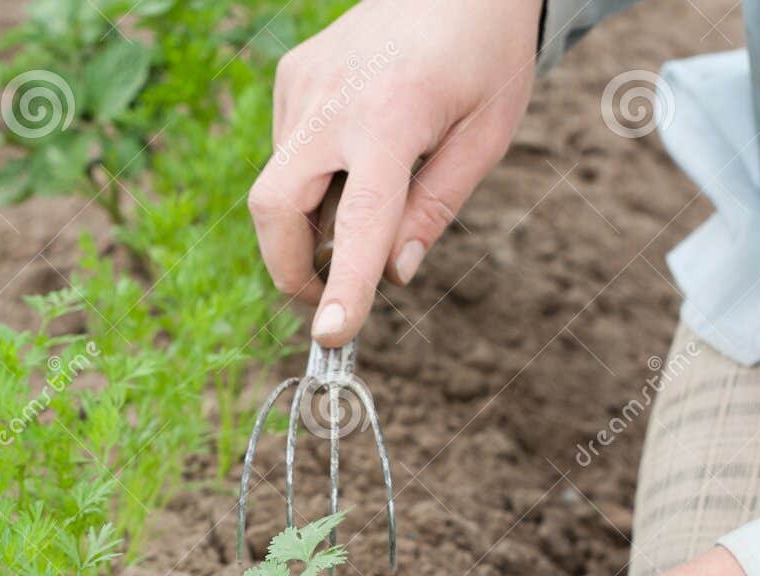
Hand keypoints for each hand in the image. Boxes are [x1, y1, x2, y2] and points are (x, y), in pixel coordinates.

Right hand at [248, 0, 542, 345]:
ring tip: (370, 191)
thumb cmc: (485, 54)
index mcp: (392, 117)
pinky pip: (287, 151)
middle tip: (327, 297)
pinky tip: (357, 150)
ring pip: (276, 186)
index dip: (343, 287)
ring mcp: (303, 83)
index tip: (329, 337)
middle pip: (274, 209)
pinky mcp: (292, 75)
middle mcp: (332, 100)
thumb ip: (436, 208)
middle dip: (289, 267)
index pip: (359, 222)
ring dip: (310, 217)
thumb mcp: (485, 136)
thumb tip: (394, 274)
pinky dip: (313, 177)